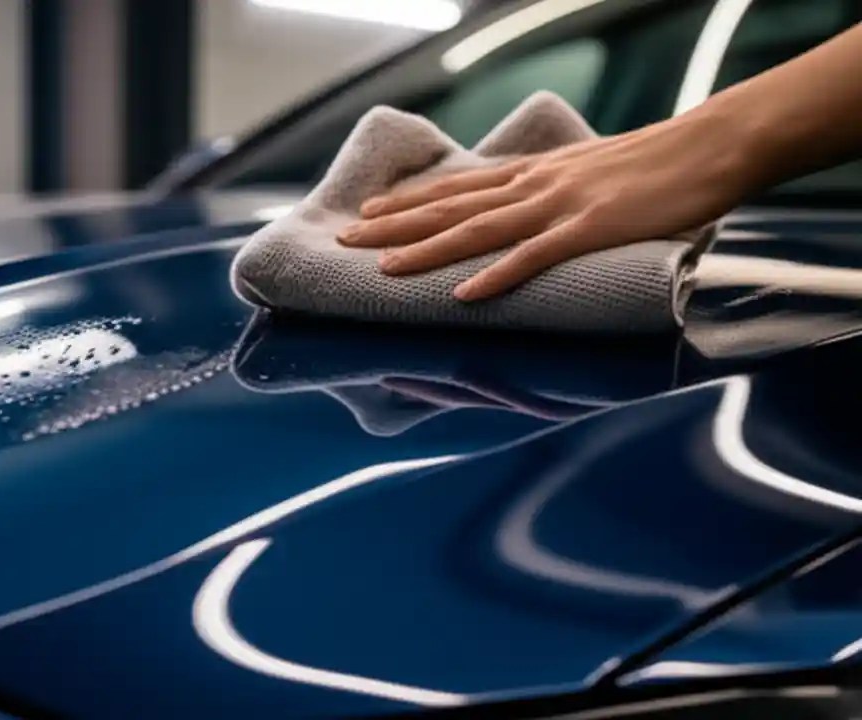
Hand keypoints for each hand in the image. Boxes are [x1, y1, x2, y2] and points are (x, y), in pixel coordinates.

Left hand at [335, 110, 751, 300]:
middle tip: (346, 239)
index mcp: (534, 173)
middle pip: (450, 208)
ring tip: (383, 268)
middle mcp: (534, 185)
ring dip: (426, 251)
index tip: (366, 212)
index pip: (456, 188)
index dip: (407, 202)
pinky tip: (463, 295)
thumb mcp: (590, 171)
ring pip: (478, 231)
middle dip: (393, 226)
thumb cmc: (656, 164)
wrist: (710, 145)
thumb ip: (555, 191)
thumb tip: (529, 212)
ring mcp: (559, 206)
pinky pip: (533, 256)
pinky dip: (496, 276)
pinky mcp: (590, 228)